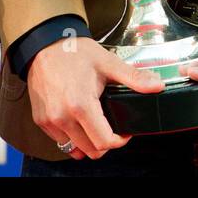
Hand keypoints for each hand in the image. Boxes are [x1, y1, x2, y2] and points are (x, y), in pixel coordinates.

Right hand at [27, 36, 163, 159]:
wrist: (45, 46)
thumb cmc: (75, 53)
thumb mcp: (109, 63)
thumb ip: (134, 78)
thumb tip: (157, 86)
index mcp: (81, 105)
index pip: (104, 141)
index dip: (120, 141)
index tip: (125, 132)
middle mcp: (62, 117)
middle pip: (90, 150)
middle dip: (106, 143)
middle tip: (114, 128)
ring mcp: (49, 121)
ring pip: (74, 149)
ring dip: (89, 142)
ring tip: (98, 124)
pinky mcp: (41, 121)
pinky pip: (60, 141)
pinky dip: (73, 138)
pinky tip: (81, 122)